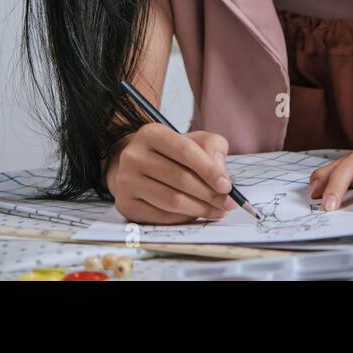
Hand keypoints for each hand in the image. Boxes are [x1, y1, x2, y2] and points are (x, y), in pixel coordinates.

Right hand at [105, 126, 237, 224]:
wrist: (136, 167)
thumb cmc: (170, 154)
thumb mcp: (193, 140)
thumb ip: (212, 147)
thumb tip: (220, 174)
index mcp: (151, 133)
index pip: (185, 151)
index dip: (209, 170)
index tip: (227, 186)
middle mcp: (134, 155)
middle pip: (179, 178)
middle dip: (209, 194)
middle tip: (227, 204)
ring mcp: (126, 180)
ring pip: (171, 200)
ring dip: (199, 209)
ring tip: (217, 211)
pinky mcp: (125, 203)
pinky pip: (160, 216)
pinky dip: (183, 218)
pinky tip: (195, 215)